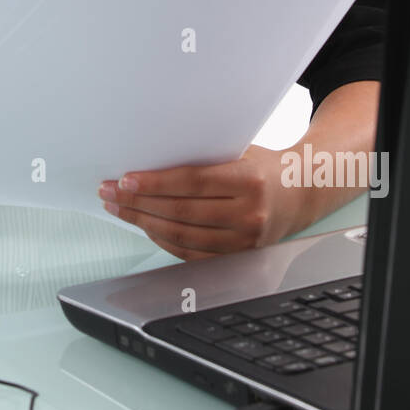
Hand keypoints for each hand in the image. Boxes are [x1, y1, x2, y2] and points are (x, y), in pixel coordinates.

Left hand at [98, 144, 308, 260]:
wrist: (300, 193)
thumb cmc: (262, 166)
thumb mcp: (238, 151)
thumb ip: (201, 157)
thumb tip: (148, 160)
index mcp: (249, 179)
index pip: (190, 182)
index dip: (153, 183)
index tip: (124, 180)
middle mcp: (249, 213)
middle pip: (180, 212)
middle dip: (138, 204)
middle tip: (109, 193)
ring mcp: (244, 241)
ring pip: (181, 236)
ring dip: (143, 222)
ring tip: (119, 208)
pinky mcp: (238, 257)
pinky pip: (190, 253)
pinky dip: (163, 240)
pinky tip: (145, 225)